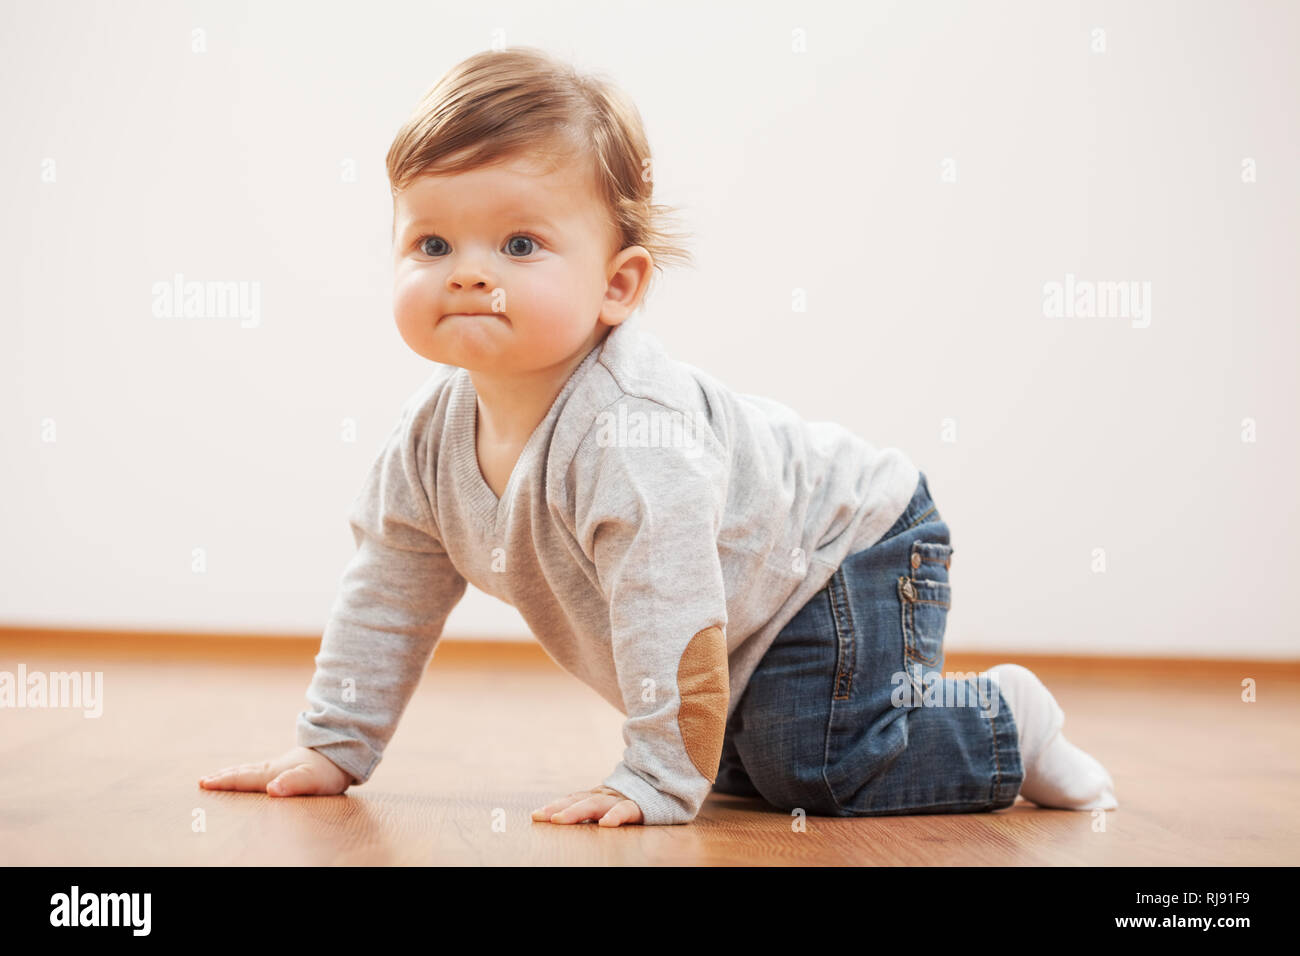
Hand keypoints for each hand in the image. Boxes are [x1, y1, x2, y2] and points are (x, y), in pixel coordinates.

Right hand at [198, 745, 350, 795]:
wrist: (345, 750)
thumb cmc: (329, 770)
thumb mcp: (312, 779)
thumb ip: (293, 783)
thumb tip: (271, 790)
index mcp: (275, 773)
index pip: (245, 779)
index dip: (224, 782)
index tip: (204, 783)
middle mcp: (275, 768)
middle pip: (244, 772)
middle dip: (223, 776)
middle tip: (203, 780)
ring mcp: (282, 766)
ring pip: (252, 770)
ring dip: (234, 773)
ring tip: (221, 776)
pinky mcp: (291, 767)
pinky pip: (263, 771)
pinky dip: (250, 773)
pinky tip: (255, 776)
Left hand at [531, 785, 643, 826]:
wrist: (665, 786)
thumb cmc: (633, 800)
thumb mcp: (610, 803)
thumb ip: (591, 808)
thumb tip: (564, 819)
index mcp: (598, 796)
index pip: (572, 799)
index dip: (554, 805)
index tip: (535, 815)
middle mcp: (606, 795)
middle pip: (578, 801)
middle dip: (558, 808)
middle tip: (540, 817)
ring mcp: (620, 800)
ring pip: (596, 804)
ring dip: (576, 811)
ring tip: (560, 820)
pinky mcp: (639, 807)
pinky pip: (626, 811)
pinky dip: (615, 816)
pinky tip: (606, 824)